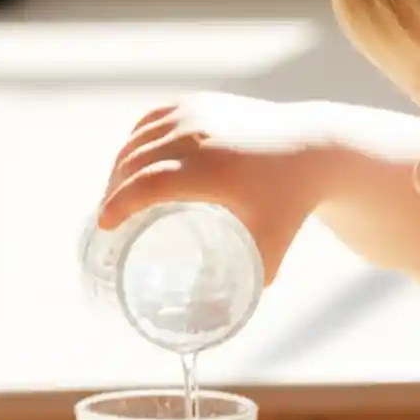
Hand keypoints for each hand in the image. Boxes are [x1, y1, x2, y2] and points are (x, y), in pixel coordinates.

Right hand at [99, 93, 332, 284]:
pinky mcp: (200, 101)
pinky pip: (153, 119)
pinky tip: (131, 158)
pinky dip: (136, 139)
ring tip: (116, 192)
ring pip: (139, 139)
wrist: (314, 144)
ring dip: (121, 165)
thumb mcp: (272, 246)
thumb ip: (249, 283)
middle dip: (114, 190)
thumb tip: (218, 319)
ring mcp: (197, 112)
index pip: (146, 185)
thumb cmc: (291, 200)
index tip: (105, 225)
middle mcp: (199, 135)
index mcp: (212, 169)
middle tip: (110, 218)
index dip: (118, 204)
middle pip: (134, 162)